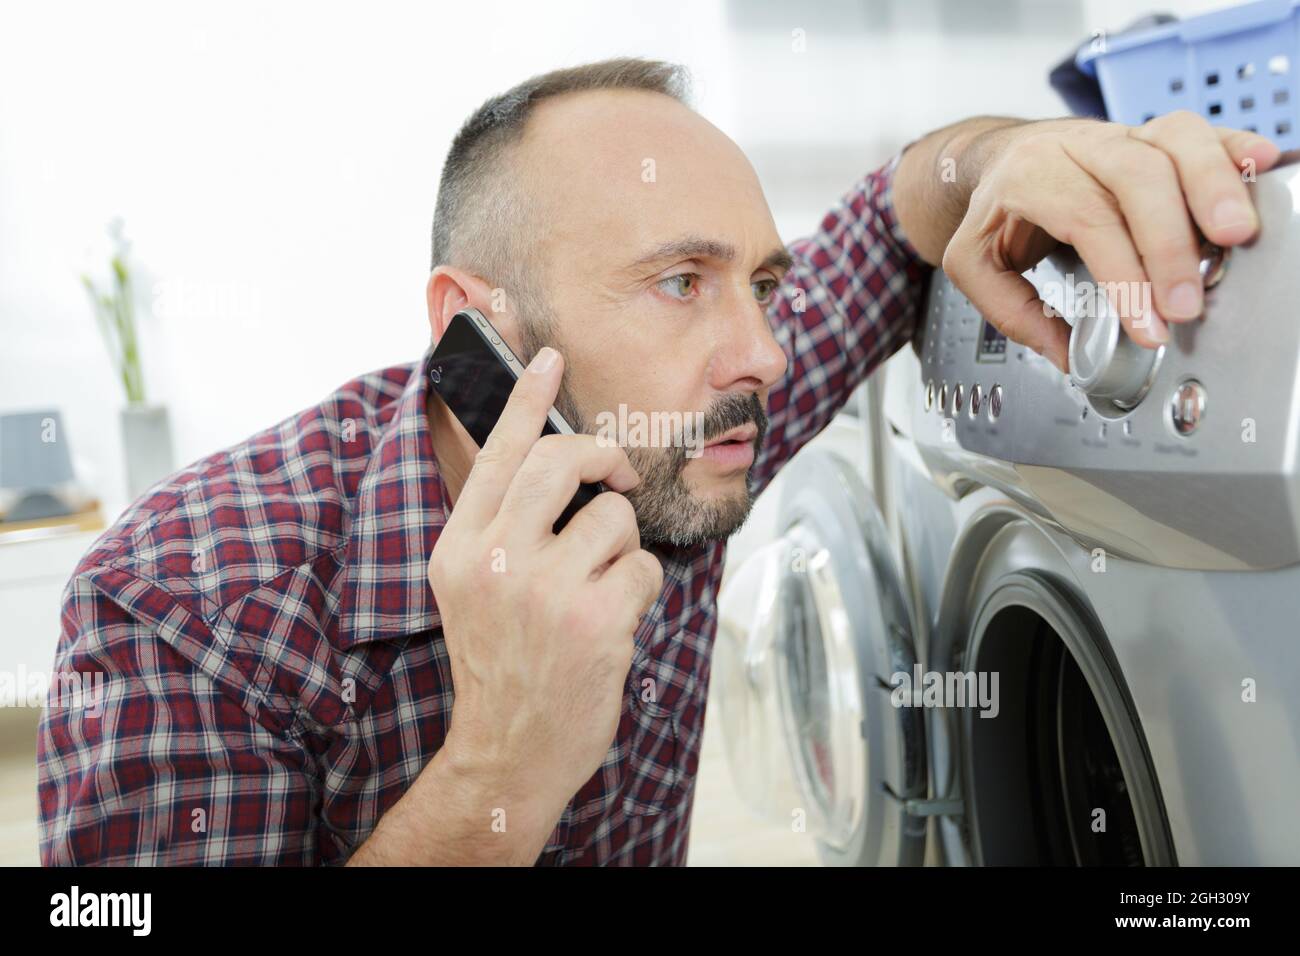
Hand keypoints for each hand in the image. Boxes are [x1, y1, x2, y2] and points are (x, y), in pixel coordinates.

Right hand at [427, 346, 663, 827]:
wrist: (510, 750)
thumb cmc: (502, 662)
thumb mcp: (471, 588)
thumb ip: (499, 525)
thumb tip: (549, 458)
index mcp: (460, 548)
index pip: (495, 453)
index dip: (525, 398)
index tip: (548, 356)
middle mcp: (497, 562)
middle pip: (560, 460)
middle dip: (597, 456)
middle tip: (609, 475)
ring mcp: (547, 590)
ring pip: (613, 515)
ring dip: (620, 545)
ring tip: (599, 586)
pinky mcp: (597, 620)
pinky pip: (643, 565)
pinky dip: (639, 587)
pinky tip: (615, 619)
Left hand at [941, 113, 1281, 370]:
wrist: (996, 158)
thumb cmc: (995, 210)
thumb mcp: (973, 263)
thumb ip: (1012, 311)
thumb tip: (1064, 355)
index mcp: (1030, 176)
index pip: (1088, 220)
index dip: (1125, 275)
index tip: (1148, 323)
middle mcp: (1080, 147)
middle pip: (1137, 177)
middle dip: (1170, 243)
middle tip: (1188, 301)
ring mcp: (1122, 134)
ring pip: (1175, 140)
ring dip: (1213, 186)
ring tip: (1237, 235)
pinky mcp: (1153, 134)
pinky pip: (1199, 130)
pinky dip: (1233, 147)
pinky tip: (1260, 165)